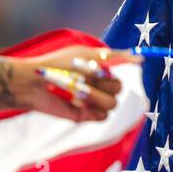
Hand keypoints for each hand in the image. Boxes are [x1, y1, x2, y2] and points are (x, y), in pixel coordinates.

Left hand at [13, 46, 140, 121]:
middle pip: (119, 88)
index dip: (124, 68)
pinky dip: (90, 109)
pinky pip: (103, 116)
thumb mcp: (85, 55)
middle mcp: (99, 85)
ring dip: (95, 96)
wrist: (34, 81)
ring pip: (112, 103)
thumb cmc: (57, 64)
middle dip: (103, 83)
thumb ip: (112, 56)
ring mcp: (93, 101)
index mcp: (100, 68)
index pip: (122, 70)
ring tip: (76, 91)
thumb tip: (138, 57)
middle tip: (85, 77)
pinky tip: (74, 102)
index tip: (124, 65)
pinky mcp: (85, 115)